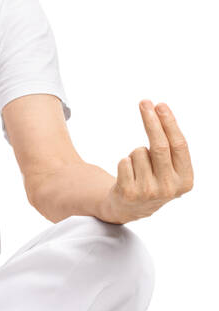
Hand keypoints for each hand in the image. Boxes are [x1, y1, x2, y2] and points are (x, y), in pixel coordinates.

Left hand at [96, 100, 193, 223]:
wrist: (130, 207)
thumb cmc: (153, 180)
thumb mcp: (170, 169)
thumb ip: (170, 148)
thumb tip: (159, 110)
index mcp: (186, 180)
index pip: (179, 145)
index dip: (170, 123)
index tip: (160, 105)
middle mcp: (170, 187)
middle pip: (159, 146)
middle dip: (151, 121)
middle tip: (144, 102)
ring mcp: (149, 191)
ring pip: (138, 152)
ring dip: (135, 153)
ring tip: (138, 168)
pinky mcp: (128, 192)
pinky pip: (124, 161)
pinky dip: (124, 162)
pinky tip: (127, 175)